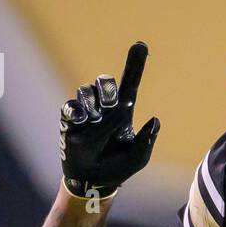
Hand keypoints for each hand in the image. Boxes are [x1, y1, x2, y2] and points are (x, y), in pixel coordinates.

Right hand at [60, 41, 160, 197]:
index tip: (141, 45)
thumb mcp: (138, 158)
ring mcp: (86, 113)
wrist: (93, 181)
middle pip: (104, 82)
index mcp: (122, 112)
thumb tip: (156, 120)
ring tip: (94, 124)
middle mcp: (103, 108)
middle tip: (111, 106)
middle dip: (107, 90)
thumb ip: (147, 140)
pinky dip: (76, 110)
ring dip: (93, 105)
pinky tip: (81, 120)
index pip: (129, 84)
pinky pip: (70, 106)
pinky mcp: (69, 120)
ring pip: (86, 91)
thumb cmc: (118, 168)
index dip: (135, 65)